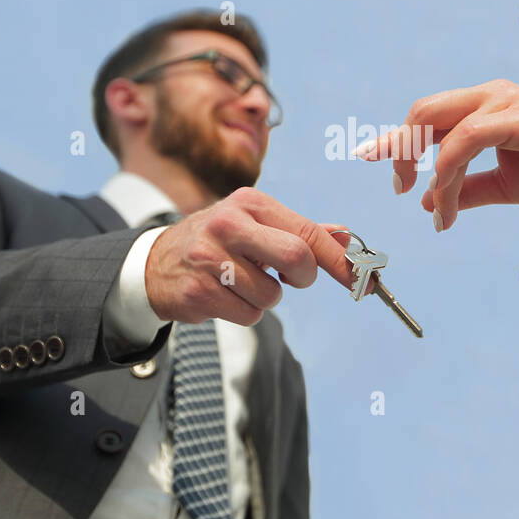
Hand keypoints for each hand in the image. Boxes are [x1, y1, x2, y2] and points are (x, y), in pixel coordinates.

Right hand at [144, 187, 359, 325]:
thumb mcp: (255, 224)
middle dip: (302, 278)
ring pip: (272, 295)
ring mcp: (211, 257)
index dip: (339, 260)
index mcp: (250, 203)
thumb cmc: (218, 242)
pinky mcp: (199, 290)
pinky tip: (224, 295)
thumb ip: (301, 231)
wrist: (156, 263)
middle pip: (297, 257)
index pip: (307, 231)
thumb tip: (347, 238)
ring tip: (241, 283)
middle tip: (289, 280)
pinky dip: (245, 312)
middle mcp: (229, 223)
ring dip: (266, 298)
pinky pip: (249, 314)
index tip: (363, 280)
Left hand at [355, 79, 518, 230]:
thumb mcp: (505, 185)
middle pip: (421, 112)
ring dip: (420, 166)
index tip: (369, 156)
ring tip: (426, 202)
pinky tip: (449, 206)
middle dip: (398, 148)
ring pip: (433, 124)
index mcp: (485, 107)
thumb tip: (429, 203)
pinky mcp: (512, 117)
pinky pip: (461, 144)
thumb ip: (467, 190)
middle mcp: (487, 96)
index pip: (428, 117)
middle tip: (401, 188)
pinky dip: (447, 176)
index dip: (396, 138)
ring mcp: (499, 102)